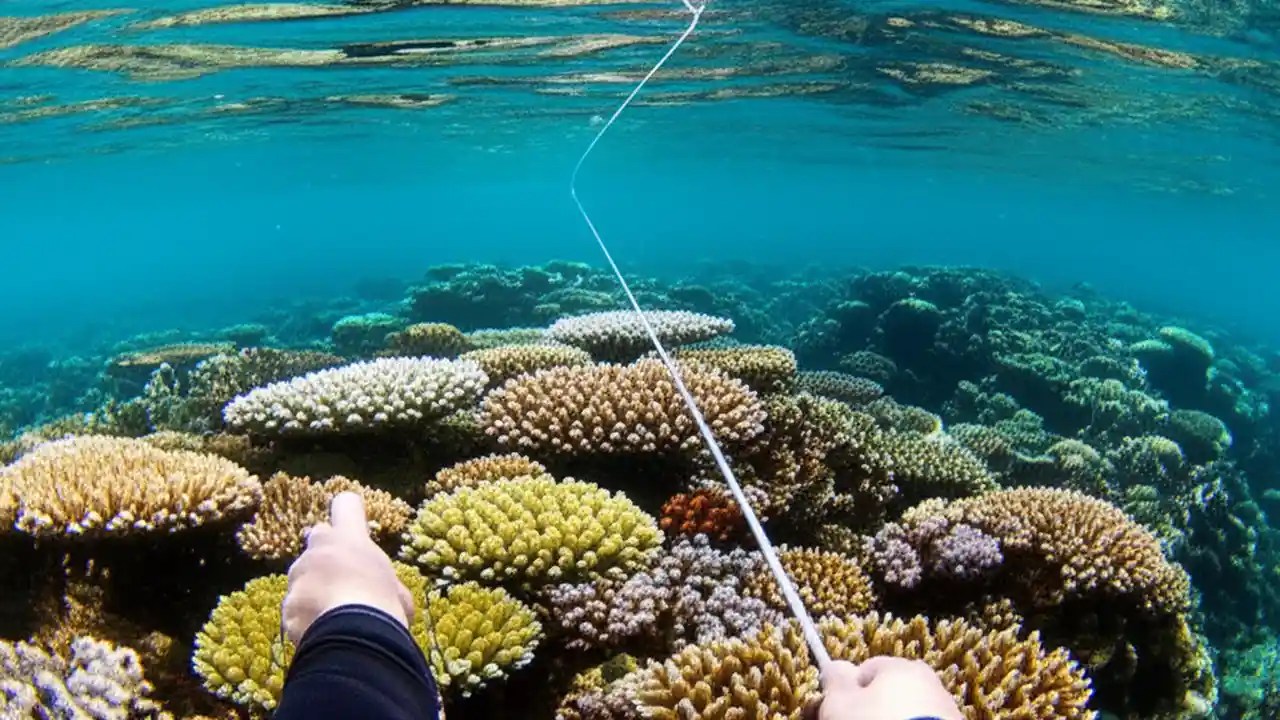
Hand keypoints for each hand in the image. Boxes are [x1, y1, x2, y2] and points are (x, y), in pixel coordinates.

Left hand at [282, 492, 414, 644]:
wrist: (352, 633)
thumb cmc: (382, 603)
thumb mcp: (396, 591)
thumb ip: (386, 583)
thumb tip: (392, 595)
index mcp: (350, 538)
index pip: (346, 504)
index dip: (350, 513)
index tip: (354, 526)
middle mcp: (319, 548)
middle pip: (318, 537)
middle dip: (326, 553)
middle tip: (342, 576)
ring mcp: (299, 575)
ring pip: (303, 575)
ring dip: (314, 589)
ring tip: (333, 615)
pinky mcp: (287, 603)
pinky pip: (296, 607)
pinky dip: (305, 618)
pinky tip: (321, 632)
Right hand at [819, 657, 963, 719]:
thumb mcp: (841, 705)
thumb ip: (835, 683)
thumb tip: (834, 668)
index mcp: (901, 667)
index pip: (867, 669)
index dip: (851, 691)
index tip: (842, 711)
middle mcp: (928, 681)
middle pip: (892, 691)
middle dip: (877, 707)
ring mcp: (946, 709)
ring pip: (911, 711)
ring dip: (899, 719)